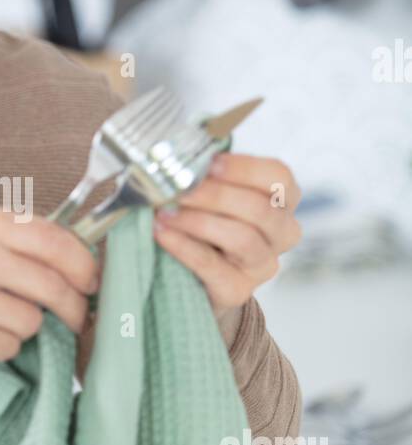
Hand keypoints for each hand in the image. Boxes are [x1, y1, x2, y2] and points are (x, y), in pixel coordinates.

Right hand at [0, 209, 99, 375]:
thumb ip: (11, 236)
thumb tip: (76, 257)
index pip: (53, 239)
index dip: (84, 264)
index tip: (92, 280)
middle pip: (54, 284)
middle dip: (73, 306)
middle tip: (75, 316)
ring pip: (35, 320)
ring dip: (26, 327)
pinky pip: (12, 345)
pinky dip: (2, 346)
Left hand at [151, 152, 302, 321]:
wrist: (197, 275)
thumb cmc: (207, 221)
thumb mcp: (213, 192)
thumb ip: (207, 173)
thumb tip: (180, 154)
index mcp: (282, 200)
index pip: (278, 178)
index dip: (244, 168)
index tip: (209, 164)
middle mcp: (282, 232)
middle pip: (259, 209)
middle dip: (214, 195)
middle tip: (178, 188)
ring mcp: (263, 264)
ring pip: (241, 238)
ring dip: (198, 221)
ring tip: (165, 211)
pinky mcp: (238, 289)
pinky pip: (213, 266)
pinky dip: (183, 246)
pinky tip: (162, 233)